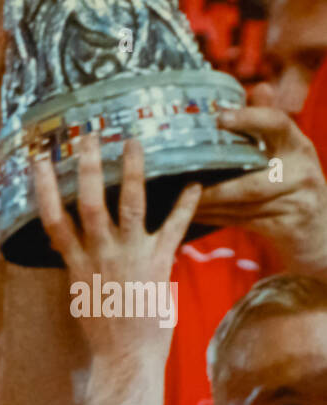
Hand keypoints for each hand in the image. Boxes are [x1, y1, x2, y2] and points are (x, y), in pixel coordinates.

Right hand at [34, 136, 199, 365]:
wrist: (126, 358)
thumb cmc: (101, 332)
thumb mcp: (80, 295)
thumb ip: (75, 264)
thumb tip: (61, 242)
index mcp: (76, 264)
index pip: (53, 219)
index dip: (43, 188)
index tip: (39, 161)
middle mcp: (100, 254)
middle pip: (88, 202)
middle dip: (86, 166)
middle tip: (88, 135)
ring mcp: (130, 256)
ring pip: (128, 205)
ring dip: (132, 171)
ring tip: (135, 142)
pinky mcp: (159, 263)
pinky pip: (173, 228)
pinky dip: (184, 205)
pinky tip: (193, 183)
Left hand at [198, 84, 326, 277]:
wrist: (319, 231)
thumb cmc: (293, 185)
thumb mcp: (288, 153)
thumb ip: (270, 123)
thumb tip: (261, 87)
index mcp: (298, 146)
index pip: (277, 125)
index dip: (249, 119)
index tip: (219, 117)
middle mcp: (301, 171)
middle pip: (251, 182)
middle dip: (215, 189)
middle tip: (182, 184)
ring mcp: (297, 201)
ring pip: (242, 204)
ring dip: (207, 204)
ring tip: (178, 200)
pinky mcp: (286, 226)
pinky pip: (243, 221)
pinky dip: (215, 217)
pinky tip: (192, 213)